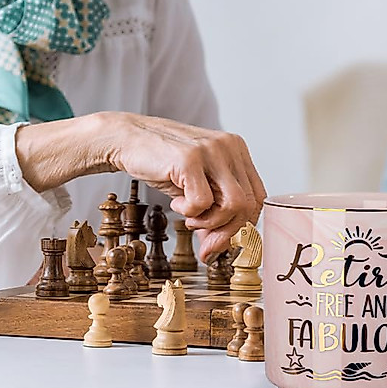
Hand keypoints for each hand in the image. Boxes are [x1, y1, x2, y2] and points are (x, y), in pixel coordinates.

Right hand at [15, 111, 266, 261]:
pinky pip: (203, 202)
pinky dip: (189, 212)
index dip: (242, 226)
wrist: (129, 139)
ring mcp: (212, 150)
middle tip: (204, 244)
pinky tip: (176, 202)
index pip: (258, 196)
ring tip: (189, 219)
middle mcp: (230, 146)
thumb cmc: (163, 164)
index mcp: (237, 150)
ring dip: (211, 223)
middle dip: (227, 233)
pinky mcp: (190, 158)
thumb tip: (220, 248)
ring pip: (234, 204)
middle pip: (249, 203)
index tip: (219, 243)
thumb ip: (214, 211)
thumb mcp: (196, 185)